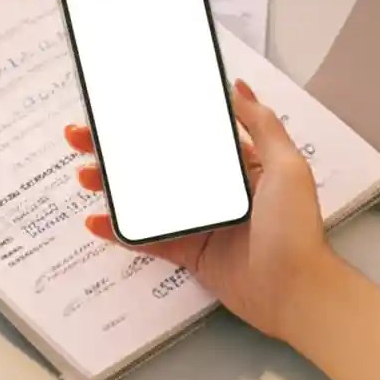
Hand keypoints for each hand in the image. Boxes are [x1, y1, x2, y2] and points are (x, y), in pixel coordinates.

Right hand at [64, 79, 332, 340]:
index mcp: (239, 164)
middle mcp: (216, 191)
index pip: (190, 134)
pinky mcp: (190, 252)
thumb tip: (239, 88)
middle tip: (83, 136)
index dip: (155, 120)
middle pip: (158, 163)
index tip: (124, 105)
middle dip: (119, 149)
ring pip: (147, 198)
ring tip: (84, 174)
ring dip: (113, 186)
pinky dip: (121, 230)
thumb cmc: (295, 230)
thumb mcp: (287, 166)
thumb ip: (262, 125)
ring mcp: (200, 222)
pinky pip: (149, 238)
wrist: (294, 291)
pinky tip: (98, 219)